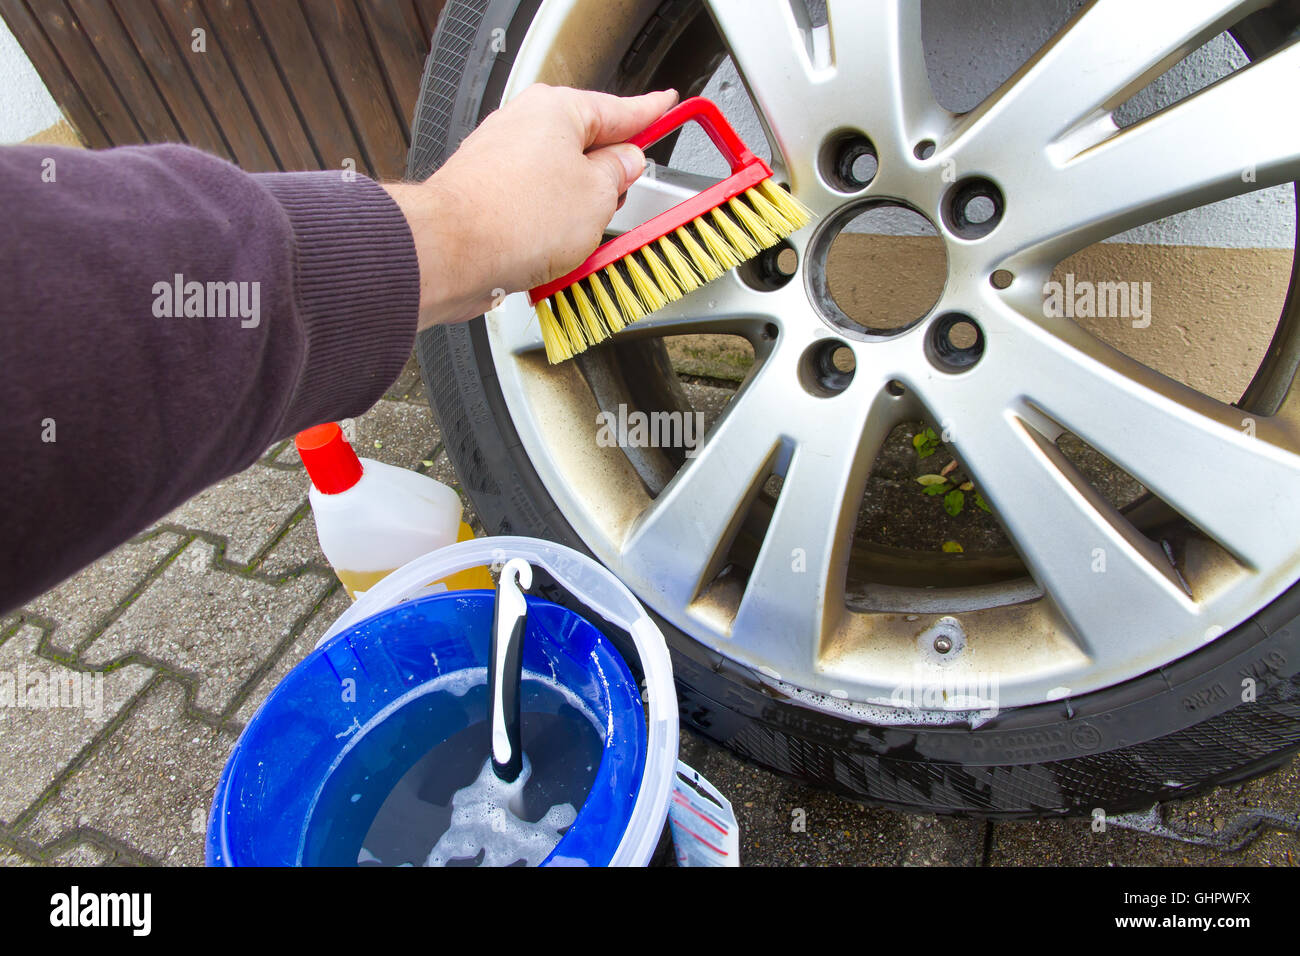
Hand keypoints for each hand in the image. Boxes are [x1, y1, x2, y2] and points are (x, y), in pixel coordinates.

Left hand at [384, 84, 678, 328]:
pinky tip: (552, 252)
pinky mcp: (486, 197)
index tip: (666, 105)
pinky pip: (532, 210)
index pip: (618, 108)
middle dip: (608, 177)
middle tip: (625, 198)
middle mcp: (523, 127)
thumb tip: (624, 166)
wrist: (452, 253)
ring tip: (581, 239)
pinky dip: (547, 230)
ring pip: (559, 184)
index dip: (650, 111)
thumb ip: (619, 175)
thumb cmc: (513, 218)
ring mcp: (501, 162)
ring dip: (576, 213)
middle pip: (585, 148)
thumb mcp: (598, 196)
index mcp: (556, 110)